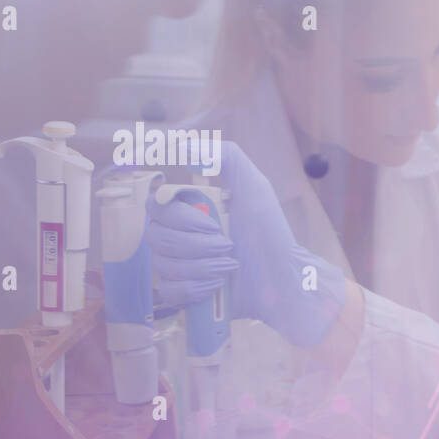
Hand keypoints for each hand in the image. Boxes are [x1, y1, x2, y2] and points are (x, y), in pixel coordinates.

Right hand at [146, 140, 346, 346]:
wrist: (283, 278)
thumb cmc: (269, 232)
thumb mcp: (254, 187)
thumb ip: (226, 156)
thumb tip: (184, 145)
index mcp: (189, 209)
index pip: (155, 206)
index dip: (178, 217)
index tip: (211, 223)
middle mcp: (179, 235)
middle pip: (156, 236)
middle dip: (196, 244)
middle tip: (228, 245)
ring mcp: (180, 265)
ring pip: (162, 264)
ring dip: (201, 266)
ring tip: (230, 265)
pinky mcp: (185, 293)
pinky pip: (169, 291)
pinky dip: (195, 289)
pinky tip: (219, 284)